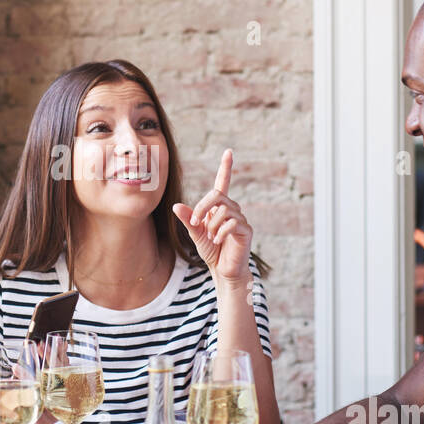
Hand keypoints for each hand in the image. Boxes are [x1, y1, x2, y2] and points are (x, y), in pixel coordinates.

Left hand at [173, 149, 252, 286]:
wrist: (223, 270)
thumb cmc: (211, 251)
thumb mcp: (195, 234)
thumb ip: (188, 220)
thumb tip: (176, 206)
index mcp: (220, 207)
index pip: (223, 183)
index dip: (226, 167)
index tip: (228, 152)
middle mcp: (232, 210)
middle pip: (217, 195)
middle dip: (202, 208)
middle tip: (195, 223)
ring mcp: (241, 220)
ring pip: (223, 210)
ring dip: (211, 224)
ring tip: (211, 237)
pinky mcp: (246, 231)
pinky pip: (232, 223)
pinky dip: (221, 232)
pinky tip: (218, 241)